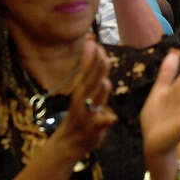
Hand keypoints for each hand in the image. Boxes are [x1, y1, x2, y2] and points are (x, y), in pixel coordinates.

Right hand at [54, 36, 116, 158]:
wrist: (69, 141)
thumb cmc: (81, 110)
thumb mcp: (84, 89)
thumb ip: (91, 70)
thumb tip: (95, 46)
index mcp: (82, 87)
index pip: (86, 67)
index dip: (90, 53)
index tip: (92, 39)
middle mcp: (82, 97)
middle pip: (91, 78)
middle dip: (96, 65)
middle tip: (100, 51)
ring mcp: (87, 112)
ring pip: (95, 98)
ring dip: (100, 90)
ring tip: (104, 83)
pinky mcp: (93, 127)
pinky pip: (101, 121)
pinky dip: (106, 119)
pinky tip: (111, 118)